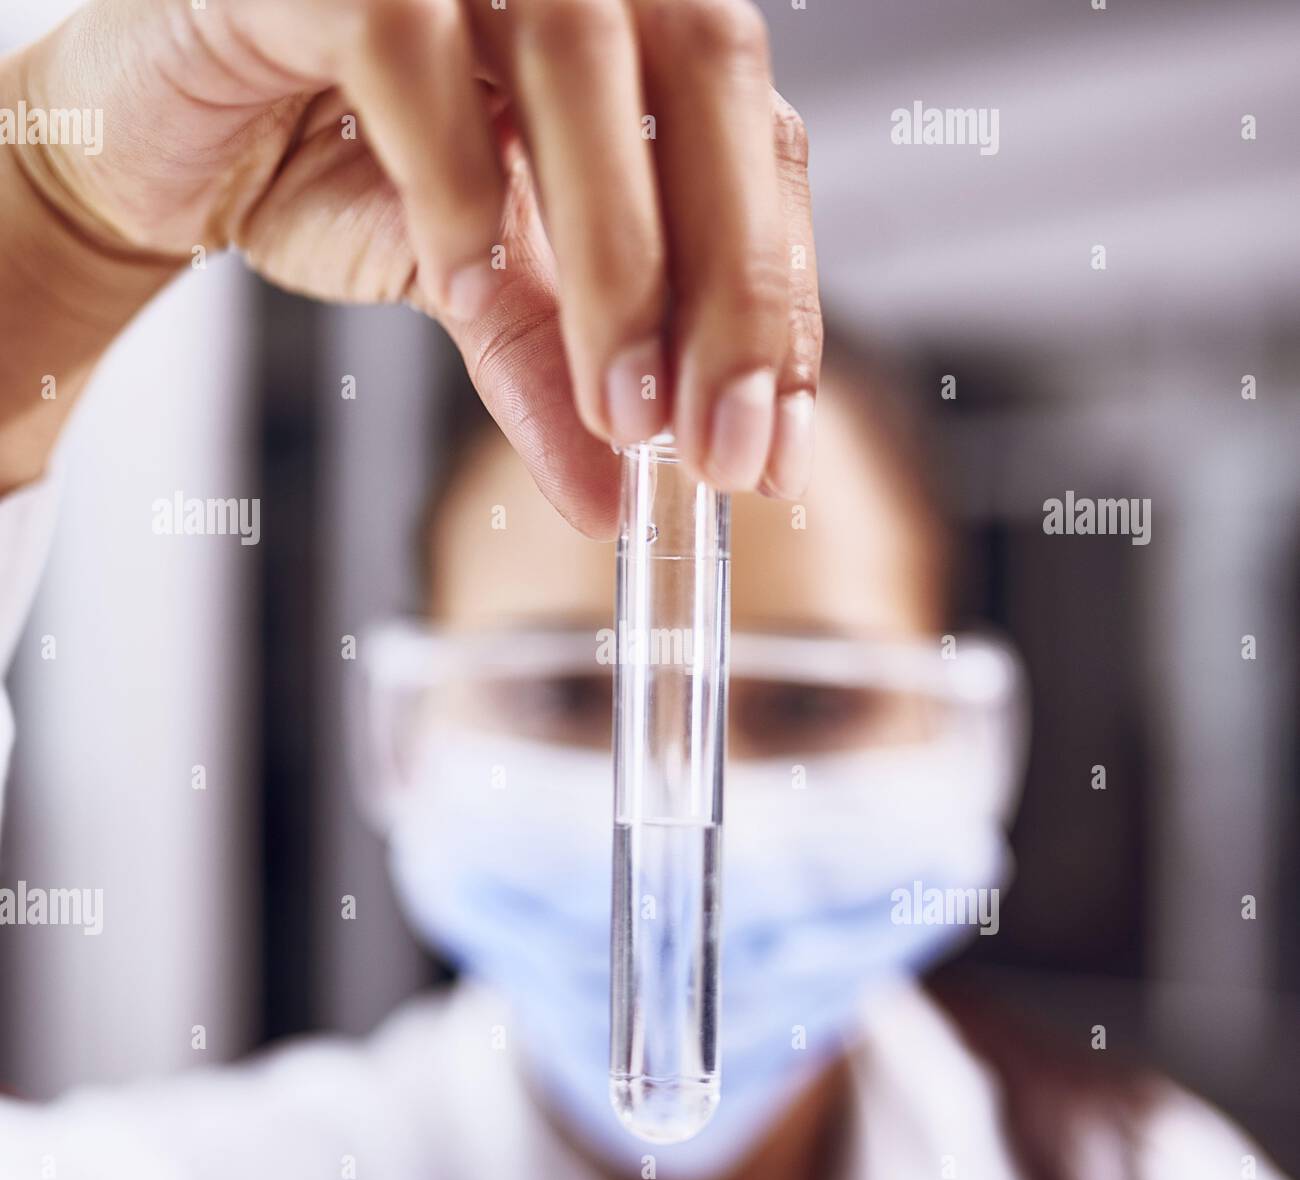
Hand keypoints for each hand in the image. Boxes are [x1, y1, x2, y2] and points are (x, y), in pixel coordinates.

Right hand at [10, 0, 820, 530]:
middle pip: (709, 85)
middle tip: (715, 446)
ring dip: (617, 261)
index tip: (766, 449)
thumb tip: (612, 496)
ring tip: (617, 410)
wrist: (170, 126)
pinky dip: (460, 190)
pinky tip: (467, 295)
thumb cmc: (337, 167)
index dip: (776, 302)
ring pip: (583, 62)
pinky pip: (413, 52)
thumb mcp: (474, 289)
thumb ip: (549, 368)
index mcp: (634, 37)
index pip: (756, 152)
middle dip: (732, 287)